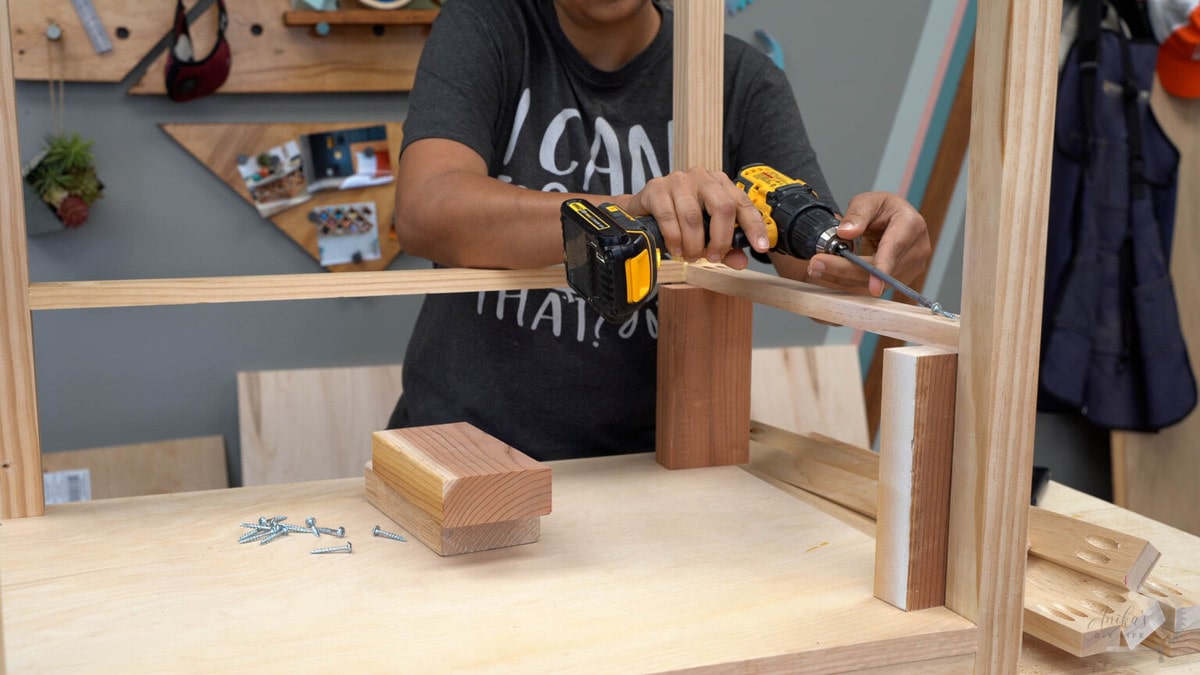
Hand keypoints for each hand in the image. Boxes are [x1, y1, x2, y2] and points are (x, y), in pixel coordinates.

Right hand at [624, 168, 769, 269]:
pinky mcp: (657, 188)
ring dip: (693, 244)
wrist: (642, 210)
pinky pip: (669, 217)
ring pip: (694, 217)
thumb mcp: (705, 232)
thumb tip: (741, 262)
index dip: (754, 226)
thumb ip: (726, 247)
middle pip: (723, 208)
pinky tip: (675, 248)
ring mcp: (678, 180)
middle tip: (712, 257)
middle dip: (720, 240)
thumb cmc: (678, 218)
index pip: (743, 203)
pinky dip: (674, 239)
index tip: (761, 246)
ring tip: (690, 255)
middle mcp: (702, 178)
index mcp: (719, 184)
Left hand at [804, 191, 930, 296]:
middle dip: (844, 270)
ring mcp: (912, 267)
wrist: (892, 220)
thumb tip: (846, 233)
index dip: (882, 269)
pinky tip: (831, 275)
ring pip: (874, 283)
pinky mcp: (901, 279)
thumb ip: (857, 214)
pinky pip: (873, 287)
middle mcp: (917, 249)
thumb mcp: (867, 202)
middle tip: (816, 264)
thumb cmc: (882, 209)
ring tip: (817, 268)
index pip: (894, 250)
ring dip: (843, 278)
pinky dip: (849, 282)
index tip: (873, 288)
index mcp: (911, 225)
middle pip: (878, 270)